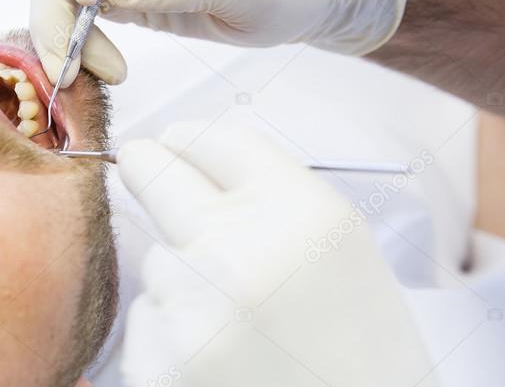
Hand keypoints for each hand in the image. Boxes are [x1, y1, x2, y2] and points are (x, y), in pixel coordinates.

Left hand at [117, 122, 436, 386]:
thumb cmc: (364, 354)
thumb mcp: (344, 252)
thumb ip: (273, 197)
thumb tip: (184, 152)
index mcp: (303, 216)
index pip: (218, 140)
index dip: (192, 140)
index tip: (175, 142)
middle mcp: (239, 254)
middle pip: (155, 172)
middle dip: (148, 168)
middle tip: (141, 165)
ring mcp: (192, 314)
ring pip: (156, 259)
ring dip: (180, 277)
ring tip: (238, 322)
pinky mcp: (158, 367)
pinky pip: (146, 319)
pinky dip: (170, 333)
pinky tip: (218, 359)